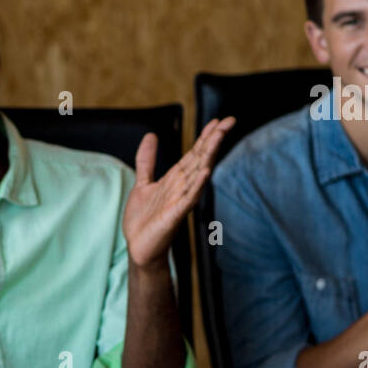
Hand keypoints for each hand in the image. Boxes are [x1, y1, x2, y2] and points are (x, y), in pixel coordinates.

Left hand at [122, 116, 234, 267]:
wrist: (138, 247)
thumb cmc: (143, 219)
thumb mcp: (142, 183)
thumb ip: (147, 161)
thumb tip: (151, 135)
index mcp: (176, 178)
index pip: (194, 152)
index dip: (206, 136)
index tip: (219, 119)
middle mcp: (182, 187)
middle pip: (200, 158)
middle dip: (213, 139)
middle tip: (229, 121)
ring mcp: (180, 200)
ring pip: (197, 174)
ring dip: (208, 156)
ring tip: (218, 137)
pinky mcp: (175, 215)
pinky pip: (188, 198)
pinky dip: (197, 185)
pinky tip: (205, 172)